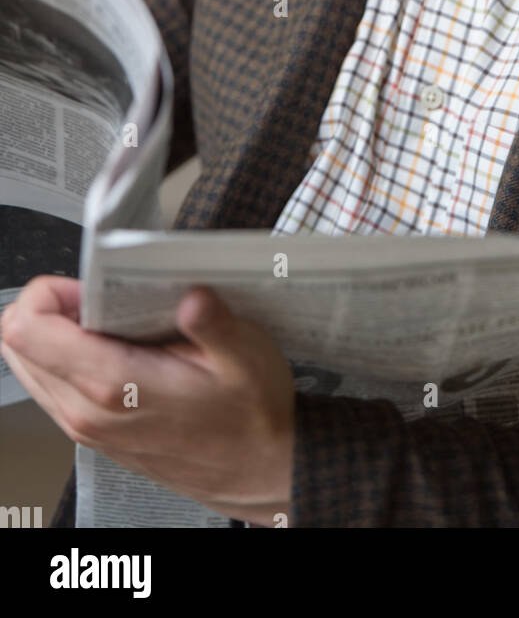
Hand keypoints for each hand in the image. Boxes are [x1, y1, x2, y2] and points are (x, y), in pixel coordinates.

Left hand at [0, 276, 294, 526]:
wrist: (257, 470)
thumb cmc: (250, 416)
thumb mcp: (245, 356)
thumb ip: (213, 323)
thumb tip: (193, 295)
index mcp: (114, 384)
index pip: (26, 329)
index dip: (47, 292)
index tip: (89, 285)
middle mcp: (87, 410)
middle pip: (17, 345)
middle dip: (49, 308)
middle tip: (99, 298)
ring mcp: (85, 426)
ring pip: (28, 367)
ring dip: (55, 334)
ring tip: (109, 322)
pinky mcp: (92, 434)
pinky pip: (50, 387)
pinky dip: (65, 359)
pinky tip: (114, 349)